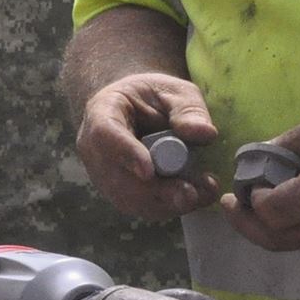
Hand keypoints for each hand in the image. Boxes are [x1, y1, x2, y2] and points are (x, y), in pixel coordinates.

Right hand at [75, 72, 221, 220]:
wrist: (139, 110)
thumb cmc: (154, 96)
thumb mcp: (175, 91)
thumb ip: (189, 110)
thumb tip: (204, 133)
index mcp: (102, 112)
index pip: (105, 134)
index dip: (125, 154)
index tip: (149, 171)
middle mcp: (95, 149)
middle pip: (117, 177)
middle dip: (155, 191)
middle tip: (191, 193)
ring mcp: (104, 176)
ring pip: (129, 199)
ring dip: (167, 202)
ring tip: (203, 193)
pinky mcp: (120, 194)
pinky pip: (141, 208)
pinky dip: (170, 206)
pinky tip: (196, 196)